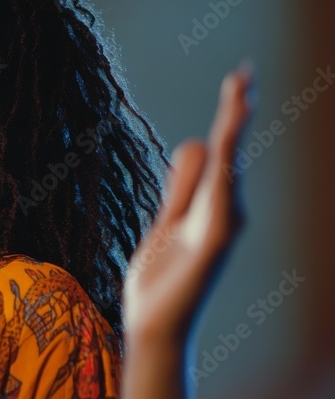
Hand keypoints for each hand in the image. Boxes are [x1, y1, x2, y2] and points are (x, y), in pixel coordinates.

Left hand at [124, 62, 254, 343]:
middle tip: (243, 73)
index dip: (231, 115)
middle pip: (231, 153)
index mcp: (210, 203)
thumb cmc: (163, 279)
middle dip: (237, 114)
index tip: (239, 79)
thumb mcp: (168, 220)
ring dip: (233, 134)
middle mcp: (223, 212)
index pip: (222, 149)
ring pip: (229, 171)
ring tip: (240, 96)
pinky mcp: (211, 246)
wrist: (154, 324)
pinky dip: (223, 178)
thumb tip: (193, 143)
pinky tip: (224, 153)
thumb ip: (181, 187)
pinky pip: (219, 204)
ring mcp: (220, 227)